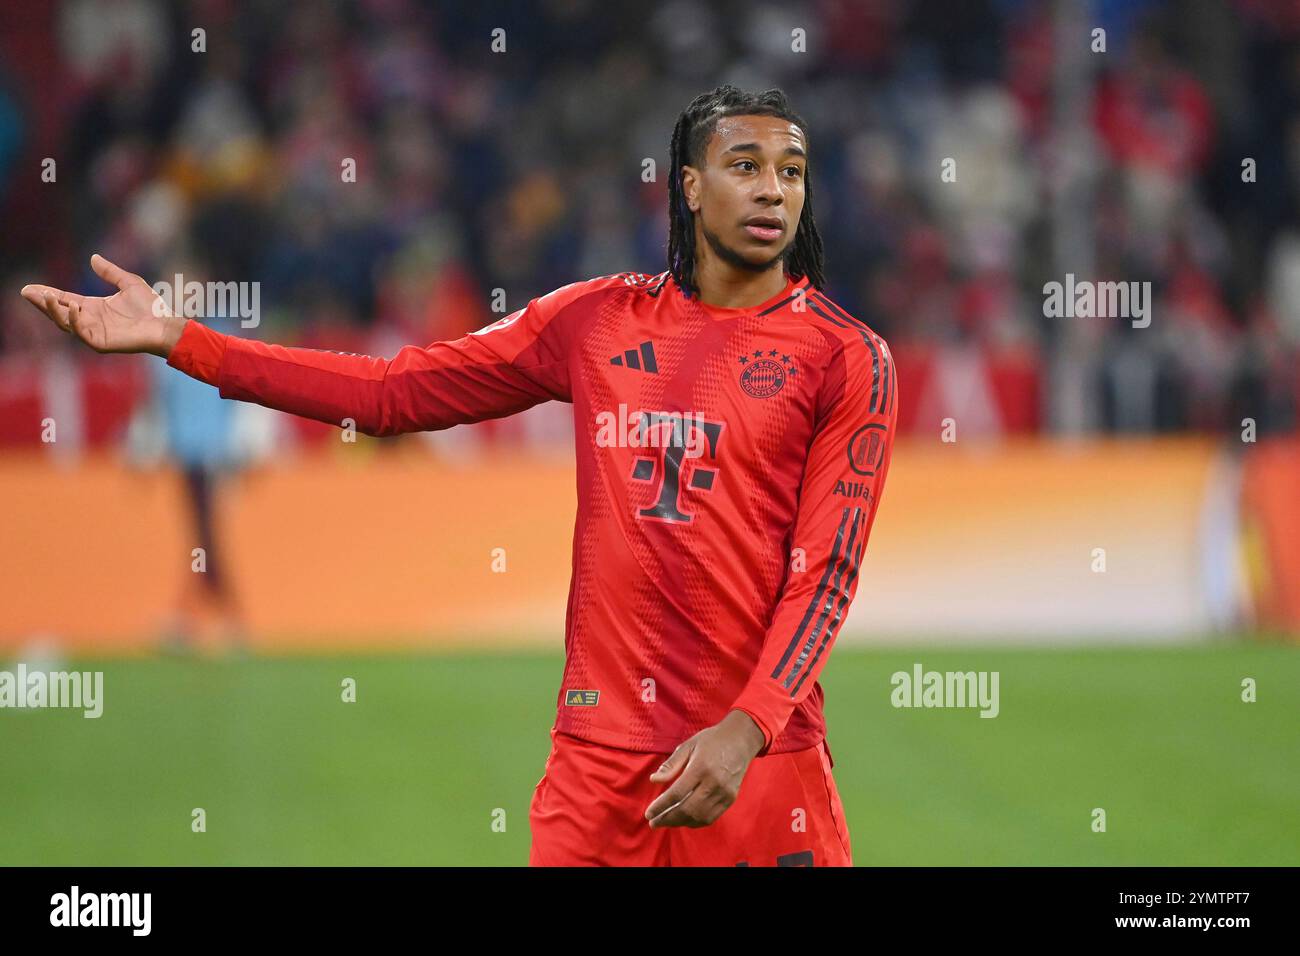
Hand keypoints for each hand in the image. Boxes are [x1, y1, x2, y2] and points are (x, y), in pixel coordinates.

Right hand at [19, 253, 186, 357]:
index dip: (48, 294)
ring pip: (67, 324)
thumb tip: (93, 258)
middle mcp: (91, 320)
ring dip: (55, 311)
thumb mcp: (128, 283)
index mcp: (94, 308)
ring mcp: (95, 333)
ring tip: (48, 297)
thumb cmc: (151, 306)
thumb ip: (110, 272)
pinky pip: (83, 334)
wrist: (166, 324)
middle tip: (28, 293)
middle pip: (59, 313)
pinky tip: (73, 308)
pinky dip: (76, 322)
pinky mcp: (102, 343)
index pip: (65, 300)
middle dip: (43, 303)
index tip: (31, 287)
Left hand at [644, 710, 766, 828]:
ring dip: (680, 823)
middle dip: (667, 819)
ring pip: (698, 817)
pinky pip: (710, 817)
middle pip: (687, 809)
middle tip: (653, 822)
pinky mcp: (730, 798)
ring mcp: (724, 793)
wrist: (740, 740)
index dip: (660, 806)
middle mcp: (713, 783)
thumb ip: (671, 765)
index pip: (676, 793)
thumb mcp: (687, 746)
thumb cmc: (711, 741)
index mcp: (700, 767)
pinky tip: (684, 820)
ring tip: (666, 821)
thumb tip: (654, 780)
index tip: (648, 813)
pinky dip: (695, 822)